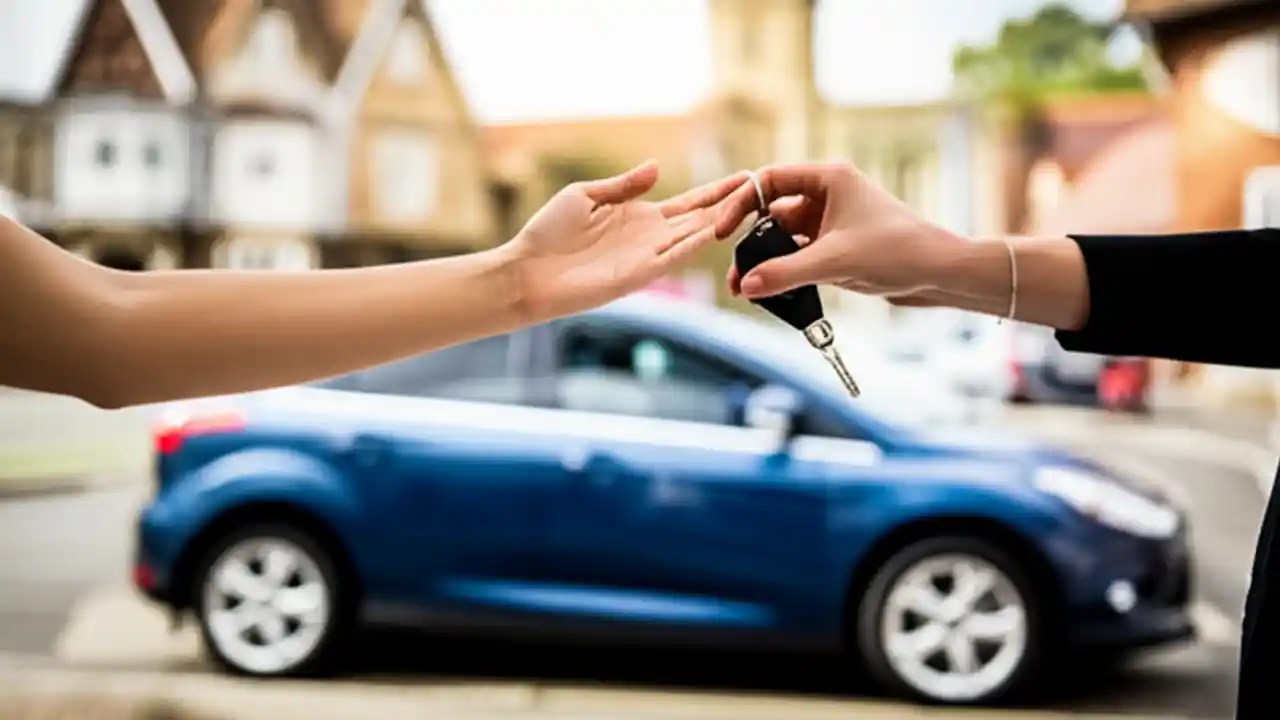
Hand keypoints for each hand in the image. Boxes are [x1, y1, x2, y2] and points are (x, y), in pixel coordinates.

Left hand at [509, 162, 748, 320]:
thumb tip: (657, 167)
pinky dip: (697, 242)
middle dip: (732, 204)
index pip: (689, 203)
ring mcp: (648, 257)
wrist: (527, 271)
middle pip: (702, 218)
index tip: (745, 177)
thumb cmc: (548, 235)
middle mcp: (651, 237)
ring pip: (696, 236)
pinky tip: (719, 229)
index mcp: (640, 217)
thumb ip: (624, 185)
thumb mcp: (586, 196)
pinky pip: (675, 256)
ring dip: (724, 221)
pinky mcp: (639, 274)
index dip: (716, 191)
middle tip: (767, 189)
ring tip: (754, 205)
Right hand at [712, 163, 964, 304]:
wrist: (939, 273)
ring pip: (784, 239)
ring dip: (765, 261)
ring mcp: (831, 222)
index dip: (740, 204)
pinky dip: (784, 271)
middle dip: (750, 243)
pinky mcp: (836, 247)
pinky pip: (799, 256)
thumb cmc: (897, 252)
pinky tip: (771, 292)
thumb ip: (786, 272)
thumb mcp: (835, 262)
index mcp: (829, 179)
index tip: (722, 232)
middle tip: (736, 274)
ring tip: (748, 289)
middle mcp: (827, 195)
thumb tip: (746, 285)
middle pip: (772, 213)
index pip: (769, 180)